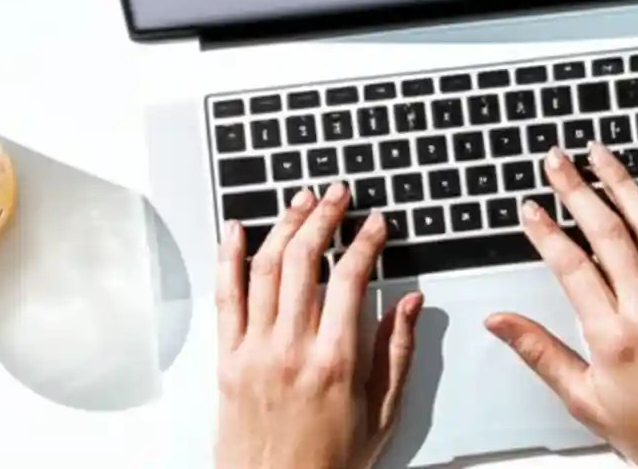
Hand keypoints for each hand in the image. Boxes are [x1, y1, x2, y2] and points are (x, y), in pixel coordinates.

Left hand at [216, 184, 422, 468]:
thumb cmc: (329, 463)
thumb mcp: (382, 413)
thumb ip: (398, 352)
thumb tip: (413, 302)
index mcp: (336, 363)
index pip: (351, 280)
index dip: (366, 243)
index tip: (376, 223)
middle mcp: (291, 350)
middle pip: (306, 261)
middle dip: (324, 218)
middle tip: (338, 195)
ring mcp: (253, 352)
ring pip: (266, 269)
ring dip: (284, 226)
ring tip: (300, 201)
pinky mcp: (226, 360)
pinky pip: (225, 297)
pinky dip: (230, 257)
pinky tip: (238, 231)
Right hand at [486, 144, 637, 468]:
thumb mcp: (586, 402)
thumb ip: (541, 354)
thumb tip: (500, 323)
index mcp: (614, 336)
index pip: (571, 266)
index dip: (545, 232)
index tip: (528, 208)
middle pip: (608, 231)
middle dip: (578, 188)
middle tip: (556, 160)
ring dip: (623, 181)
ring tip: (600, 152)